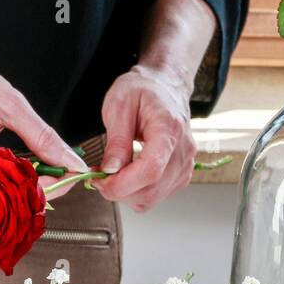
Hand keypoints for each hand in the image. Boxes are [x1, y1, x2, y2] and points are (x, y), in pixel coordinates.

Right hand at [0, 38, 87, 182]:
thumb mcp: (9, 105)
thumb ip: (41, 137)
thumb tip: (68, 160)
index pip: (25, 192)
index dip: (54, 186)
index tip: (72, 175)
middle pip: (12, 197)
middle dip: (40, 184)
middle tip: (59, 169)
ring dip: (22, 179)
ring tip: (39, 166)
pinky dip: (3, 173)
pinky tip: (13, 162)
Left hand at [95, 64, 196, 211]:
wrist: (165, 86)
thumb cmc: (142, 90)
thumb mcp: (119, 106)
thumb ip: (116, 141)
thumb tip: (110, 170)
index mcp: (169, 129)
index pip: (150, 170)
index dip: (121, 184)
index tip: (100, 180)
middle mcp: (183, 150)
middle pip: (150, 190)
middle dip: (118, 191)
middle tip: (99, 177)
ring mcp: (185, 164)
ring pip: (152, 198)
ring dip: (126, 194)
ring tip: (112, 174)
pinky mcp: (181, 174)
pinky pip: (156, 196)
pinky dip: (136, 193)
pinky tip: (127, 176)